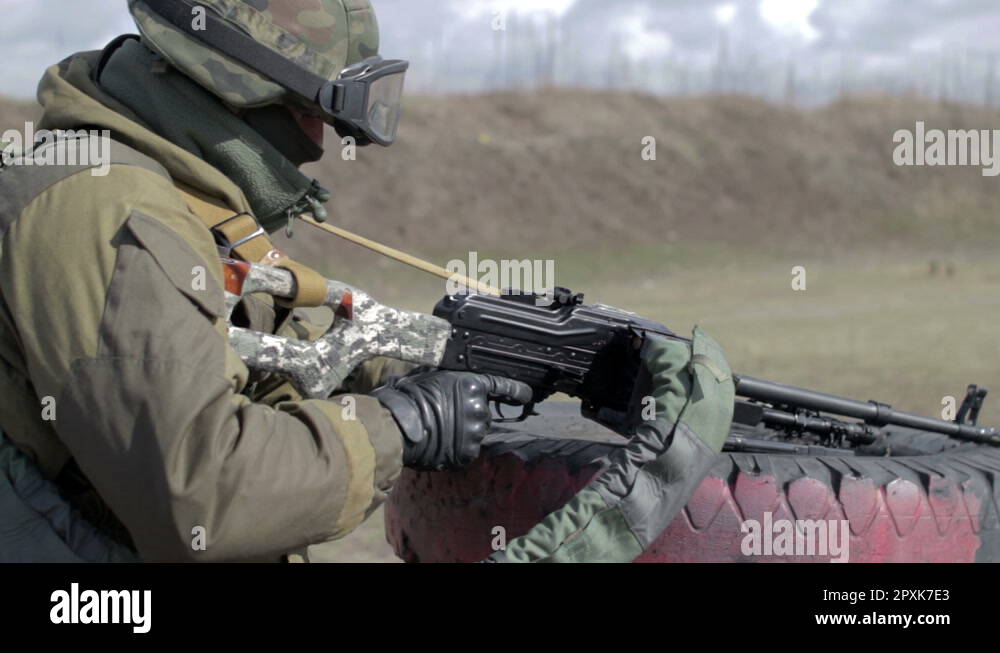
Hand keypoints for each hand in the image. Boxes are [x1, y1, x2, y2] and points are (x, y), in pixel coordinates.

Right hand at [371, 371, 532, 470]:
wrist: (397, 427)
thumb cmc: (408, 399)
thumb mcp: (430, 376)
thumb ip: (450, 379)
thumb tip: (449, 377)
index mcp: (472, 385)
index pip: (503, 386)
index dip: (517, 391)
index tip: (527, 395)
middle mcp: (480, 408)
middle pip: (483, 414)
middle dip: (469, 416)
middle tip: (445, 418)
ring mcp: (476, 432)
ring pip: (474, 433)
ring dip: (462, 434)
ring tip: (438, 432)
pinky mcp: (468, 453)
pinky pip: (466, 451)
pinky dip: (456, 450)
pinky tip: (440, 445)